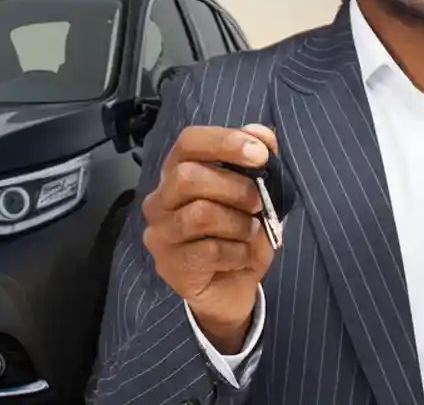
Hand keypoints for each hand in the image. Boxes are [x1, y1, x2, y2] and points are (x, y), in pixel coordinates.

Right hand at [141, 123, 278, 353]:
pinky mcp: (169, 266)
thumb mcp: (257, 197)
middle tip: (258, 203)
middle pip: (188, 176)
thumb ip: (258, 164)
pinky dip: (236, 252)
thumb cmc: (239, 236)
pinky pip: (207, 251)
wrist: (232, 290)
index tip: (260, 154)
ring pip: (199, 214)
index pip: (189, 142)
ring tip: (250, 233)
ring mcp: (160, 234)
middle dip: (235, 187)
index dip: (224, 141)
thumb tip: (263, 133)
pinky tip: (241, 257)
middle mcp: (160, 200)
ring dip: (238, 223)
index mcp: (178, 172)